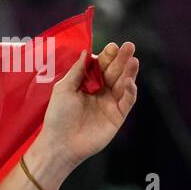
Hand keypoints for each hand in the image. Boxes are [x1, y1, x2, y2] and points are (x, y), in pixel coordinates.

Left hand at [36, 41, 138, 173]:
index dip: (107, 56)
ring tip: (133, 60)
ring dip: (129, 72)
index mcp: (87, 84)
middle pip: (114, 72)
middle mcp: (101, 91)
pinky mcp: (118, 115)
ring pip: (124, 84)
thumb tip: (86, 52)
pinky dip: (130, 91)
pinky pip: (127, 101)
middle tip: (128, 46)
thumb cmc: (58, 116)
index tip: (112, 46)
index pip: (101, 66)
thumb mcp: (63, 89)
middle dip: (122, 59)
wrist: (60, 143)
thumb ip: (77, 71)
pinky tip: (129, 82)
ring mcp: (110, 103)